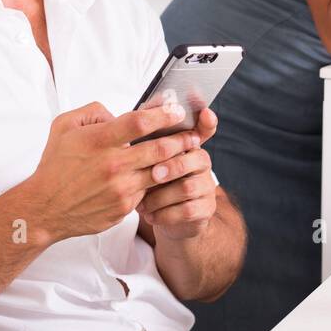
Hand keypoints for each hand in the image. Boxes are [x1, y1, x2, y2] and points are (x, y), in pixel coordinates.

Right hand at [23, 101, 204, 241]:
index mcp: (99, 141)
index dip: (163, 114)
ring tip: (186, 154)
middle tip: (192, 135)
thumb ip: (94, 112)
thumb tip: (118, 113)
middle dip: (181, 140)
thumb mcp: (64, 126)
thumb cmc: (55, 165)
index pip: (140, 122)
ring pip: (160, 172)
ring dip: (176, 163)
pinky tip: (164, 176)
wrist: (44, 208)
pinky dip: (157, 183)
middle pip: (160, 148)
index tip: (176, 111)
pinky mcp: (124, 207)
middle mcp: (113, 165)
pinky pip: (148, 191)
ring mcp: (120, 188)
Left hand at [138, 108, 219, 240]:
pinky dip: (163, 214)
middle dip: (172, 166)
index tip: (204, 112)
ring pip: (187, 187)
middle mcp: (202, 164)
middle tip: (152, 174)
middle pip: (197, 158)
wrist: (168, 218)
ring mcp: (207, 187)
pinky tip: (149, 214)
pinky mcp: (206, 209)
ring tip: (142, 203)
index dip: (207, 122)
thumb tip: (122, 126)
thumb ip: (145, 145)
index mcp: (189, 147)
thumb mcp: (148, 163)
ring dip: (160, 196)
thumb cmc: (155, 184)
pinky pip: (187, 210)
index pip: (204, 130)